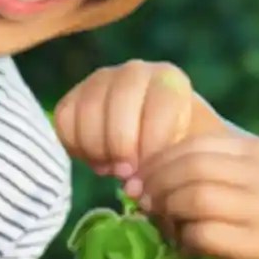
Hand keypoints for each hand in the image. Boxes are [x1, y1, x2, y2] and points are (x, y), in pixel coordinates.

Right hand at [54, 60, 223, 180]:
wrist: (154, 141)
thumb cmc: (177, 148)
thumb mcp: (193, 152)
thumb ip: (181, 163)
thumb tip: (139, 186)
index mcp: (170, 79)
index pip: (159, 104)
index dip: (152, 143)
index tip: (150, 171)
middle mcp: (135, 72)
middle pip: (121, 102)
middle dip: (121, 145)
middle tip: (125, 174)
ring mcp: (101, 80)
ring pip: (89, 111)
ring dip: (98, 149)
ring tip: (112, 169)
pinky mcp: (74, 96)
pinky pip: (65, 120)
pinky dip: (76, 147)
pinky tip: (97, 160)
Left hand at [138, 134, 258, 258]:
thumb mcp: (253, 171)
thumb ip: (212, 166)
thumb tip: (146, 176)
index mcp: (258, 150)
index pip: (196, 145)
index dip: (160, 160)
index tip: (141, 177)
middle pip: (192, 169)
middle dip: (158, 184)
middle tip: (142, 200)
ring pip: (196, 199)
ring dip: (168, 210)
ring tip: (162, 220)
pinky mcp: (256, 243)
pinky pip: (204, 234)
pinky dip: (185, 238)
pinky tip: (184, 243)